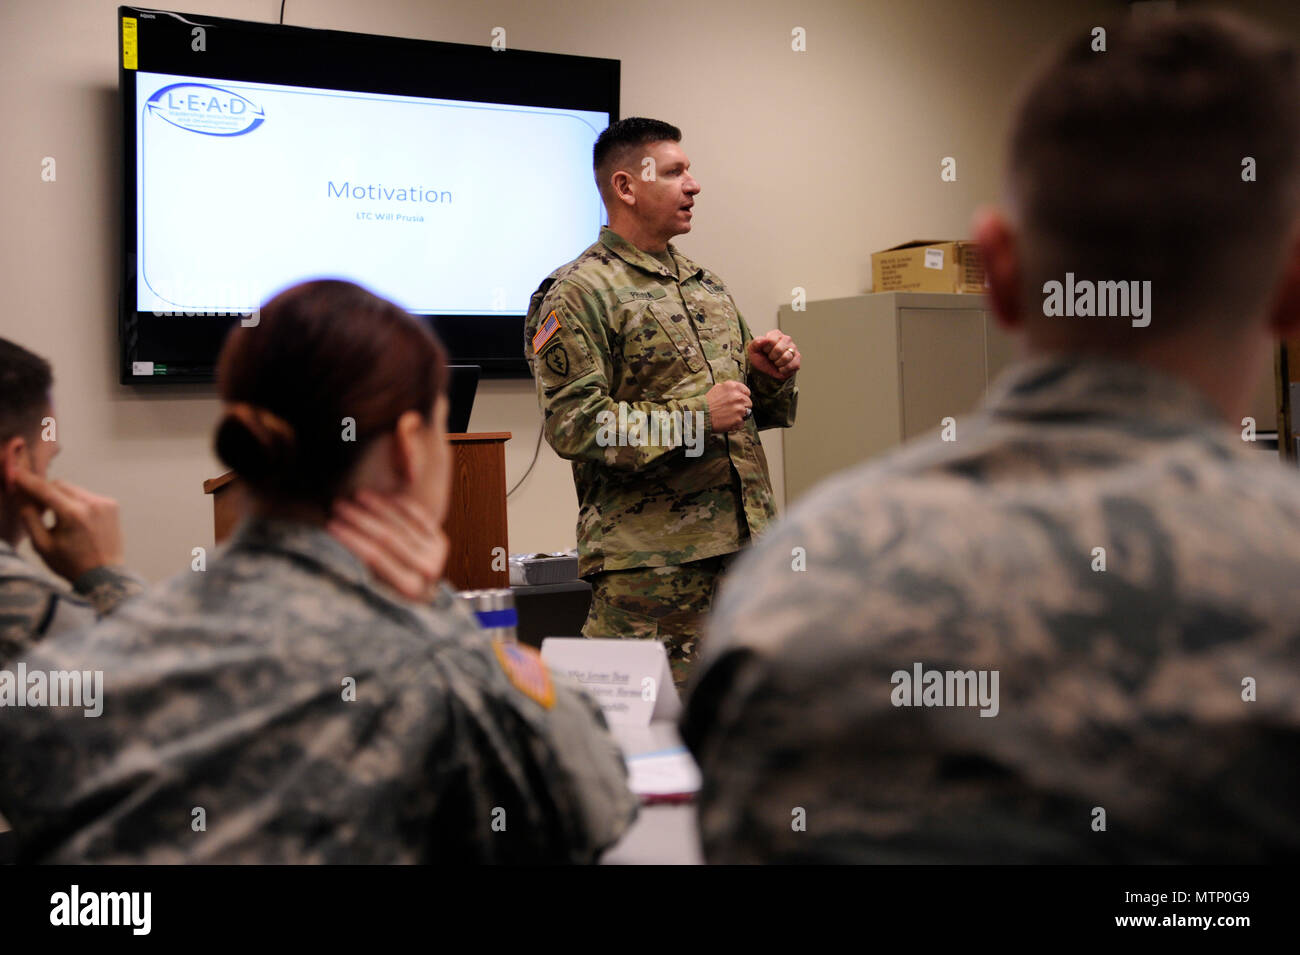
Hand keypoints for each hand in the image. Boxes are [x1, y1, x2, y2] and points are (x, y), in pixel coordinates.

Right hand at [12, 468, 125, 581]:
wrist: (104, 575)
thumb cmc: (70, 563)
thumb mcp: (42, 544)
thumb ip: (29, 516)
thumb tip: (22, 495)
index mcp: (73, 514)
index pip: (45, 489)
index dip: (28, 481)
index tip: (16, 474)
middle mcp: (92, 504)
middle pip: (59, 485)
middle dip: (44, 491)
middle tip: (35, 506)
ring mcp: (105, 503)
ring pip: (73, 489)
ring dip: (60, 497)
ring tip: (57, 518)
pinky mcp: (112, 505)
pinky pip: (87, 496)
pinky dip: (76, 502)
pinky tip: (75, 520)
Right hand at [327, 489, 447, 601]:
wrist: (416, 592)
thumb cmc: (383, 592)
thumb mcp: (370, 587)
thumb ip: (357, 568)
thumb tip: (329, 542)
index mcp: (408, 589)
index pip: (374, 556)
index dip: (352, 538)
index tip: (330, 525)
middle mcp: (427, 572)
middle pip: (388, 538)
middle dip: (360, 519)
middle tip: (338, 505)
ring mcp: (437, 554)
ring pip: (401, 523)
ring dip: (377, 507)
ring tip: (355, 496)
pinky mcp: (441, 541)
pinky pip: (419, 515)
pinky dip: (399, 504)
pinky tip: (380, 496)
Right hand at [706, 380, 752, 432]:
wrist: (700, 415)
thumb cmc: (707, 403)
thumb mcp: (717, 388)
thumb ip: (729, 389)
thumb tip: (737, 391)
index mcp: (732, 387)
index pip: (747, 392)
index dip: (743, 397)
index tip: (739, 401)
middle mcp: (738, 396)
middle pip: (748, 403)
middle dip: (742, 407)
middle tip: (732, 410)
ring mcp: (739, 408)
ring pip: (747, 413)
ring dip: (740, 415)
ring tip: (729, 416)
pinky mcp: (738, 420)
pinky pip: (742, 423)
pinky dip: (736, 424)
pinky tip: (728, 422)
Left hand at [747, 330, 800, 379]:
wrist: (765, 370)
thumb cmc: (760, 358)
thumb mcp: (753, 350)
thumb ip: (756, 343)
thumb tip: (765, 339)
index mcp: (775, 334)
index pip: (771, 341)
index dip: (766, 349)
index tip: (765, 351)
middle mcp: (786, 339)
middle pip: (779, 349)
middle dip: (772, 357)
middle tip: (771, 358)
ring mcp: (793, 348)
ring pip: (786, 357)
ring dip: (778, 363)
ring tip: (776, 362)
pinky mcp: (797, 358)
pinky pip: (793, 365)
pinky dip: (784, 369)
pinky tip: (781, 367)